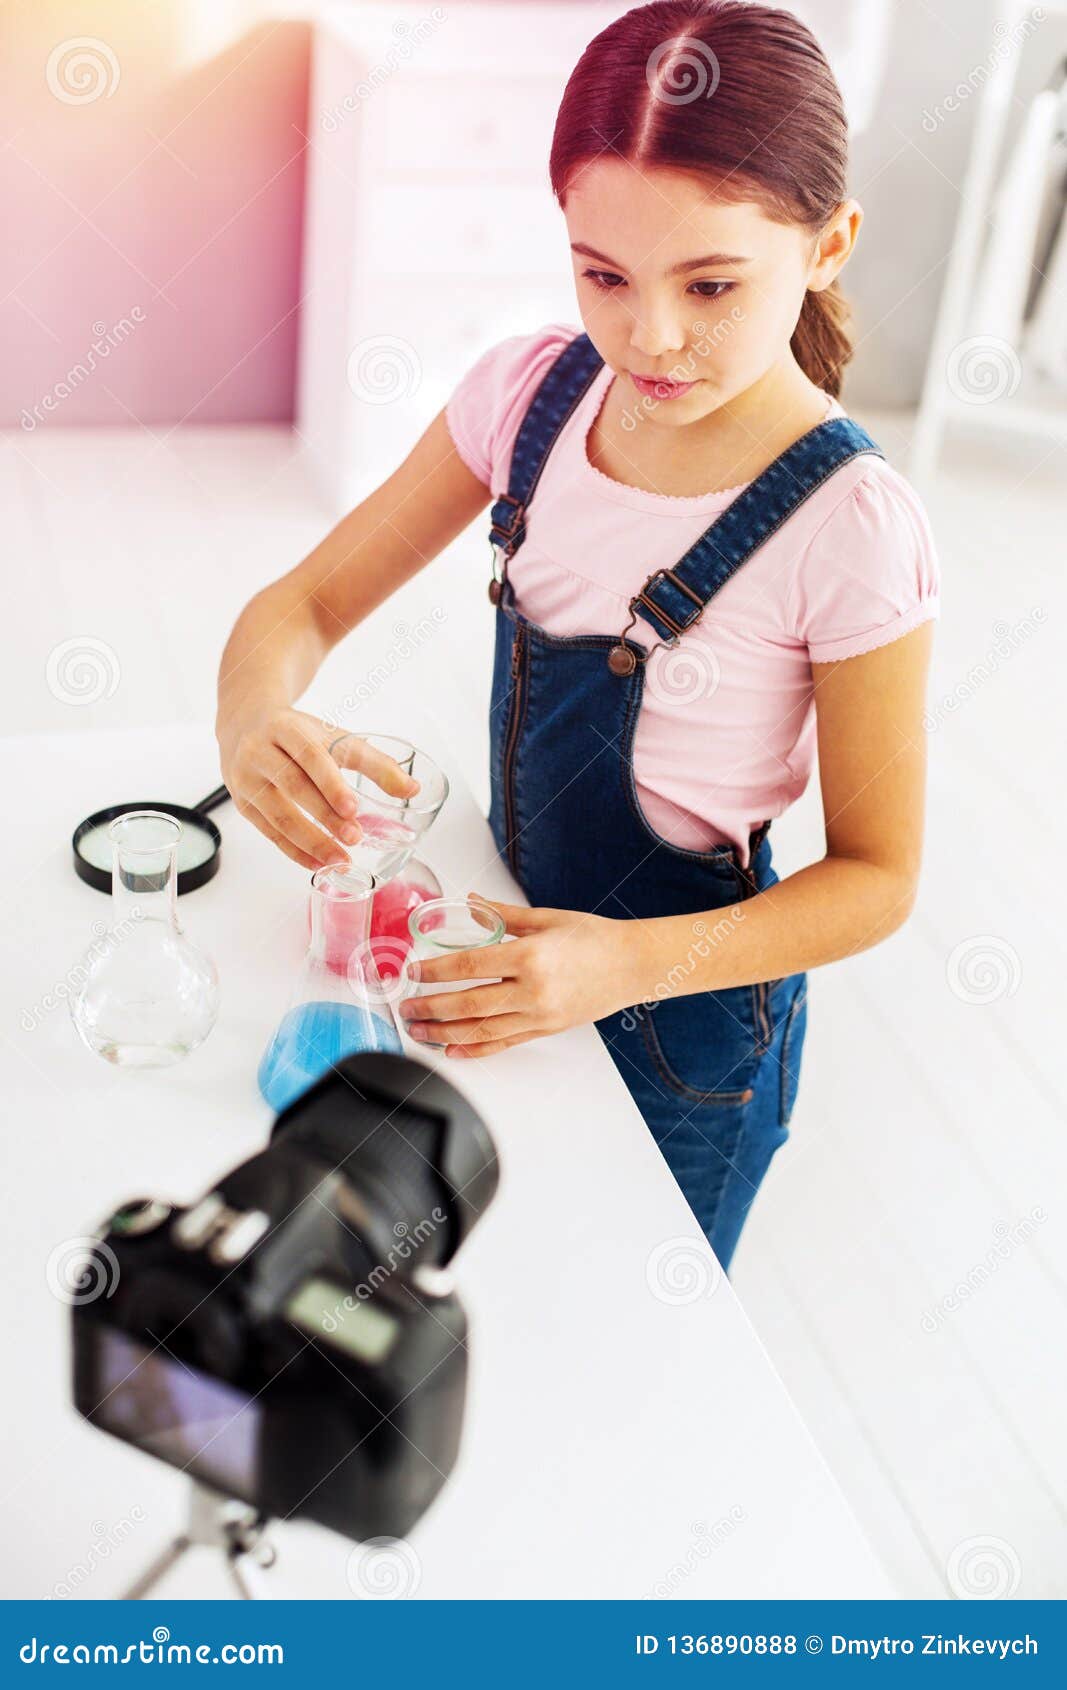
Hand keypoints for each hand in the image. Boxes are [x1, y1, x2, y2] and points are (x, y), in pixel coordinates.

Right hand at [218, 709, 418, 869]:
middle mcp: (260, 752)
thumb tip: (412, 789)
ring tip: (340, 859)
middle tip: (355, 837)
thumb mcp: (332, 736)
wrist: (245, 723)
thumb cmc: (296, 733)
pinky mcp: (243, 803)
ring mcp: (246, 779)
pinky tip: (318, 864)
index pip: (309, 756)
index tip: (354, 808)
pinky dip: (295, 851)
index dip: (331, 783)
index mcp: (286, 729)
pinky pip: (269, 832)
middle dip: (325, 816)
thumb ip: (373, 762)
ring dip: (311, 841)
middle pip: (294, 787)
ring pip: (278, 815)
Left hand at [397, 894, 642, 1056]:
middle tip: (405, 1007)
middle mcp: (533, 991)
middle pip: (468, 1004)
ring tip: (418, 1030)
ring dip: (444, 1033)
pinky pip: (504, 1043)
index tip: (413, 972)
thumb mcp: (546, 918)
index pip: (469, 967)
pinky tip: (452, 1050)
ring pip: (481, 1030)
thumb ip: (503, 914)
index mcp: (530, 957)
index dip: (435, 972)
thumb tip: (471, 903)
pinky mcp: (546, 1029)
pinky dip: (475, 1049)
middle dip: (430, 1008)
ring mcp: (539, 1015)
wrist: (633, 965)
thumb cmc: (594, 938)